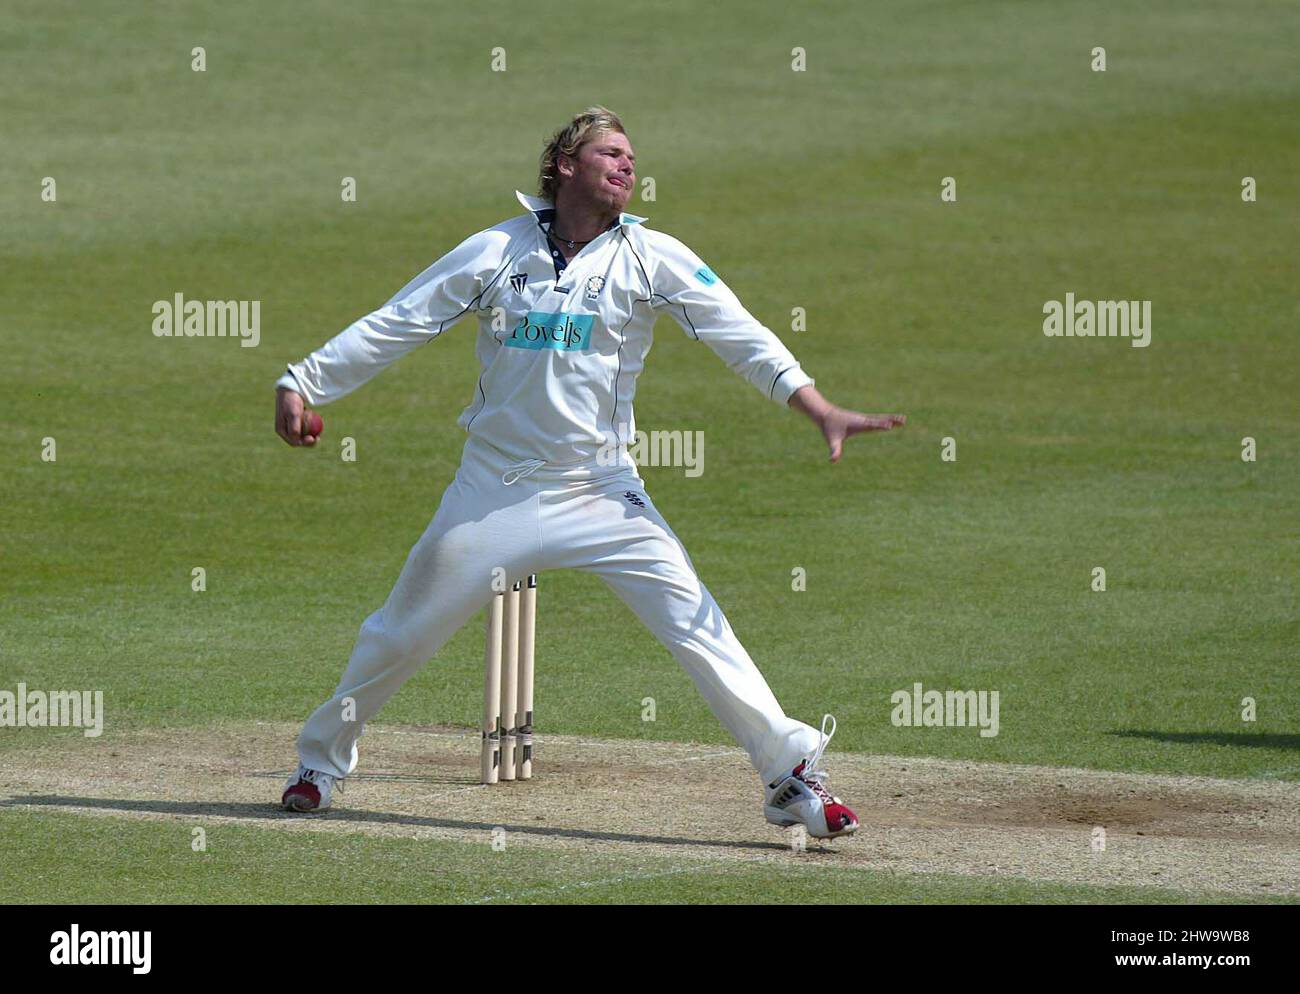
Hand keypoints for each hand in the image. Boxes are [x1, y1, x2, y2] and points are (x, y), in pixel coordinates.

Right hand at [275, 387, 317, 445]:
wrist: (292, 388)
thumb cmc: (291, 401)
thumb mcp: (293, 415)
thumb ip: (294, 429)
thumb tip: (297, 441)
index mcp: (280, 430)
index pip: (293, 442)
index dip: (305, 443)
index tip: (314, 438)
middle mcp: (284, 429)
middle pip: (298, 440)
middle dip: (309, 441)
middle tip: (319, 437)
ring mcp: (289, 425)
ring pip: (302, 434)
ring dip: (310, 433)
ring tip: (318, 429)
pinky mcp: (295, 420)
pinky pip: (304, 427)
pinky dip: (310, 426)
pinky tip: (316, 422)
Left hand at [789, 385, 904, 461]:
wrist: (825, 414)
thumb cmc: (829, 428)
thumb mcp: (832, 440)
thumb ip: (834, 450)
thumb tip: (833, 460)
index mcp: (858, 425)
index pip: (872, 426)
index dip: (881, 426)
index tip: (890, 425)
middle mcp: (863, 420)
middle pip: (880, 420)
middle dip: (892, 421)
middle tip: (904, 420)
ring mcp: (864, 419)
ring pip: (880, 418)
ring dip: (891, 419)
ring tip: (904, 420)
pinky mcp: (863, 419)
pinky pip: (877, 419)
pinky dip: (886, 419)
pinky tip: (891, 421)